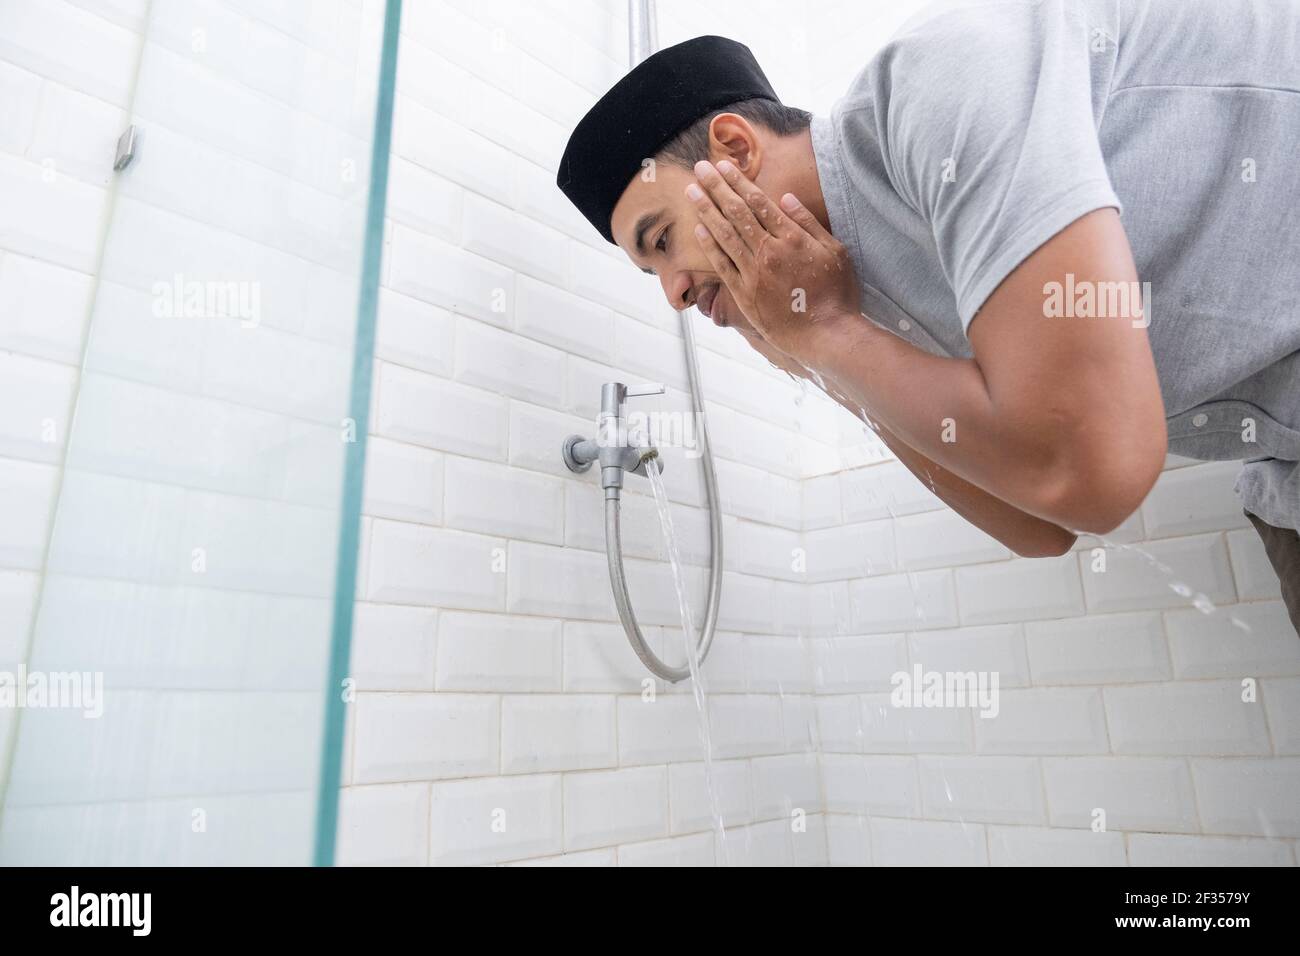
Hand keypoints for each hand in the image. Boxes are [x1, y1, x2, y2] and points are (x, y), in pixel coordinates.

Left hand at [686, 159, 860, 358]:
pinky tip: (699, 229)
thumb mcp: (835, 251)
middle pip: (737, 213)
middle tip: (700, 168)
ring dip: (706, 210)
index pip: (758, 203)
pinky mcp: (744, 295)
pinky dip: (710, 246)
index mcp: (791, 238)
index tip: (723, 166)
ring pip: (725, 235)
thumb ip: (808, 223)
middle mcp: (768, 252)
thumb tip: (785, 198)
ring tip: (691, 192)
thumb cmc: (837, 294)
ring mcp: (753, 274)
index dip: (739, 182)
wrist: (826, 335)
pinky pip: (722, 266)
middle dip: (717, 188)